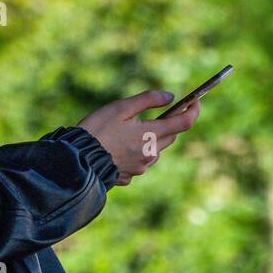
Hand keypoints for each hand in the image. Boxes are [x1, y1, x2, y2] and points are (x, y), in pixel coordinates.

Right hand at [77, 89, 200, 185]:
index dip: (193, 110)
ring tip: (129, 130)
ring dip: (151, 139)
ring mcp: (141, 167)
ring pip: (155, 150)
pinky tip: (119, 147)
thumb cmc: (97, 129)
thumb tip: (170, 97)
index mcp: (151, 135)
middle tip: (158, 112)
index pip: (184, 122)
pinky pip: (140, 162)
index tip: (195, 100)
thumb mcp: (121, 107)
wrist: (77, 160)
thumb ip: (148, 100)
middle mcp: (150, 154)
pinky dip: (136, 152)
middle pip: (170, 136)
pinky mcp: (129, 176)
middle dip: (169, 124)